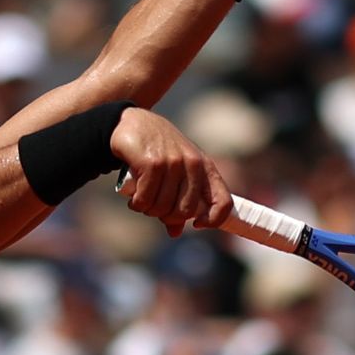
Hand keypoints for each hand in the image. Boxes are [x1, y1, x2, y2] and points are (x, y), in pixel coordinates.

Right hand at [109, 107, 231, 235]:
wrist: (131, 123)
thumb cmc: (157, 150)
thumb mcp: (175, 172)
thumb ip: (178, 200)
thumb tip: (175, 232)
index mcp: (205, 167)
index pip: (223, 202)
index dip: (213, 220)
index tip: (197, 224)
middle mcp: (192, 164)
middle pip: (185, 212)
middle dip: (166, 216)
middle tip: (154, 207)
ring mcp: (173, 162)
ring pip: (163, 208)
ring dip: (149, 210)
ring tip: (142, 199)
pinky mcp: (152, 163)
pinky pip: (145, 200)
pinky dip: (137, 204)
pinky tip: (134, 198)